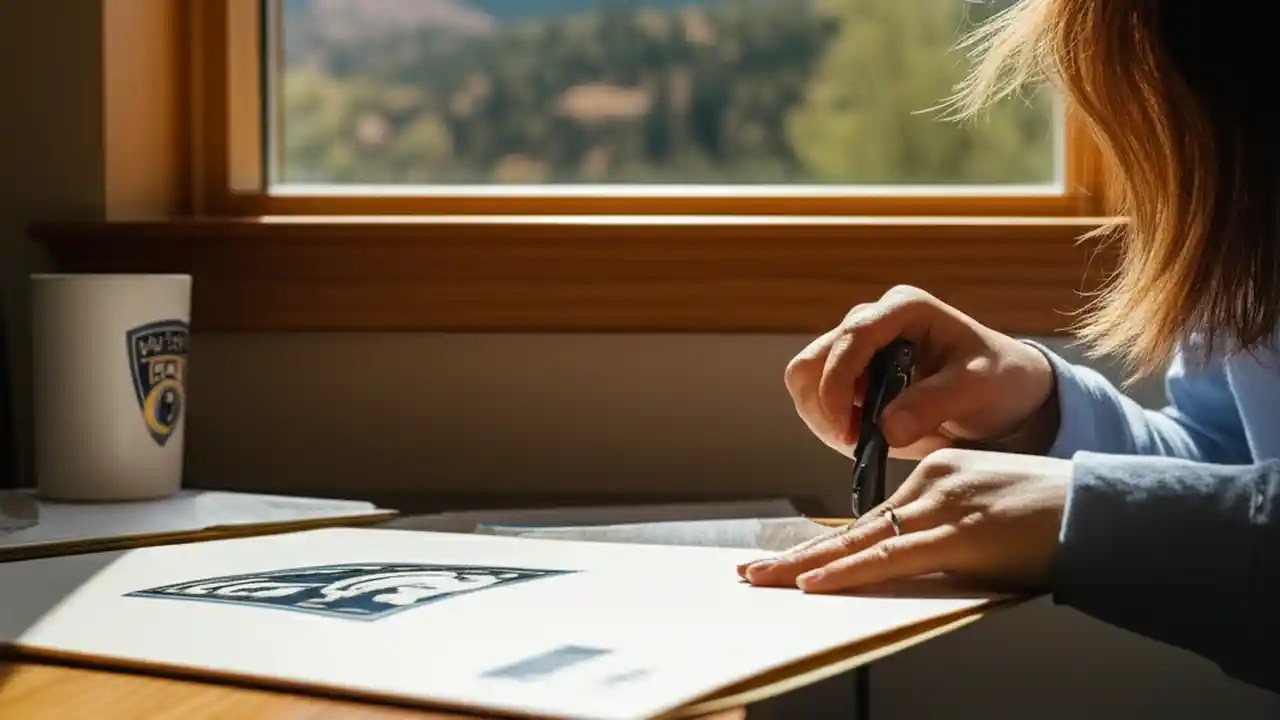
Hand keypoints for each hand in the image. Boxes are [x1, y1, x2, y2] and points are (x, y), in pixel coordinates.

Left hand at [738, 449, 1071, 592]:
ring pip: (861, 542)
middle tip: (751, 571)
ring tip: (765, 581)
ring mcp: (943, 508)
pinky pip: (891, 558)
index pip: (870, 517)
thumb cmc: (1052, 513)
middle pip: (853, 528)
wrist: (1102, 509)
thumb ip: (947, 521)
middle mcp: (932, 483)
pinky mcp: (959, 536)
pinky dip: (849, 571)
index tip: (790, 559)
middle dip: (798, 555)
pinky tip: (816, 582)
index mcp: (939, 474)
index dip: (826, 542)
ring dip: (808, 566)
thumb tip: (913, 551)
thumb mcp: (988, 505)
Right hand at [785, 285, 1056, 458]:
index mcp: (903, 309)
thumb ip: (934, 404)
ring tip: (863, 441)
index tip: (848, 433)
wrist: (1006, 392)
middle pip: (812, 361)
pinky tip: (864, 436)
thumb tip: (886, 429)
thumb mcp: (977, 389)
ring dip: (824, 417)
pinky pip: (817, 398)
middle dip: (825, 407)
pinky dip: (831, 422)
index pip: (849, 340)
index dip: (837, 387)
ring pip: (805, 380)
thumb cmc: (999, 380)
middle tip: (856, 443)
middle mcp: (871, 319)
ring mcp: (856, 344)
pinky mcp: (850, 370)